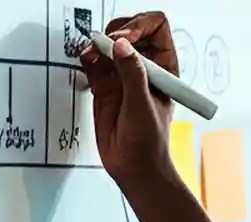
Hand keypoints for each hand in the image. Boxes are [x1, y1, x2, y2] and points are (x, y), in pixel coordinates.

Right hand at [80, 12, 179, 184]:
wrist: (133, 167)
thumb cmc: (149, 141)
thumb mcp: (143, 105)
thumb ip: (132, 74)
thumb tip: (121, 46)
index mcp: (163, 65)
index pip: (155, 28)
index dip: (139, 26)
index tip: (123, 41)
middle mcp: (143, 66)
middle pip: (129, 30)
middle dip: (116, 32)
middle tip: (106, 44)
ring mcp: (122, 76)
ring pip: (109, 45)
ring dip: (98, 44)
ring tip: (92, 53)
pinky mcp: (104, 87)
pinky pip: (94, 63)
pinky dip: (88, 58)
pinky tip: (87, 61)